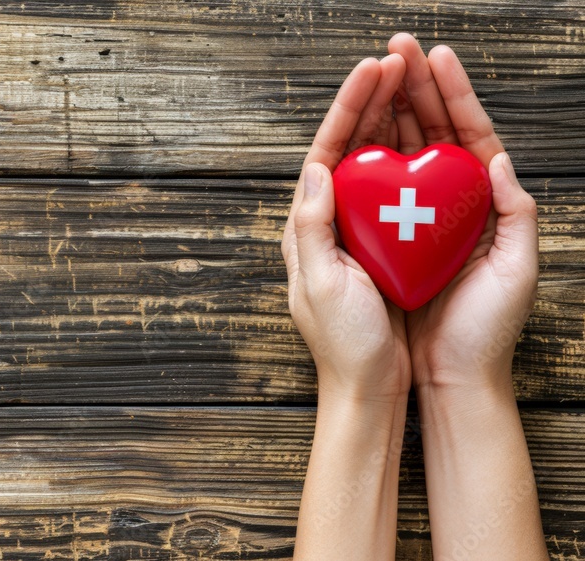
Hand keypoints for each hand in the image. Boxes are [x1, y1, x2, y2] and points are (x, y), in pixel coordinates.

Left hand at [282, 54, 411, 403]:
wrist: (370, 386)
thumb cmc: (343, 343)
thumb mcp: (320, 284)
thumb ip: (313, 225)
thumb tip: (315, 166)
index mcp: (309, 226)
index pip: (326, 150)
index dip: (348, 106)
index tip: (372, 69)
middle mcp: (333, 221)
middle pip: (353, 144)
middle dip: (375, 99)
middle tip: (400, 57)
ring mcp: (363, 231)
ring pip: (379, 159)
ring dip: (395, 117)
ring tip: (415, 79)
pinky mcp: (391, 245)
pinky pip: (402, 188)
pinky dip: (416, 156)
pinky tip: (432, 135)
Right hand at [386, 33, 538, 392]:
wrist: (446, 378)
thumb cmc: (486, 331)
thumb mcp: (518, 270)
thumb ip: (516, 213)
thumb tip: (498, 158)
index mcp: (484, 205)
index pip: (467, 134)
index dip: (453, 93)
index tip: (435, 56)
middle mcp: (445, 205)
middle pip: (429, 131)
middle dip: (412, 86)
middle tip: (396, 48)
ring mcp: (410, 219)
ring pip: (399, 151)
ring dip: (388, 109)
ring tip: (375, 72)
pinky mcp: (379, 238)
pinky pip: (371, 188)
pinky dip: (365, 155)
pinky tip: (357, 130)